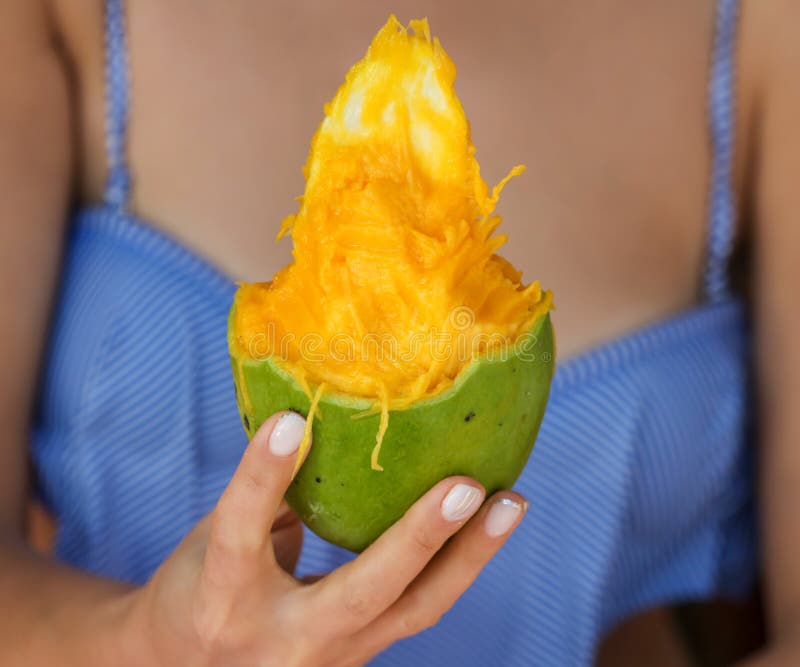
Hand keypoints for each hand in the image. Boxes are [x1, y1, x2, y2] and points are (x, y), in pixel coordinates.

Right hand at [120, 411, 527, 666]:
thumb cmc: (196, 594)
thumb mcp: (209, 543)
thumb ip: (265, 499)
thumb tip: (324, 435)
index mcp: (222, 595)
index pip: (241, 529)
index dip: (264, 475)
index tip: (292, 420)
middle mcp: (281, 637)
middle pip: (362, 591)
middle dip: (420, 538)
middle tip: (467, 486)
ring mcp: (331, 657)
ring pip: (415, 610)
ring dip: (470, 557)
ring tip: (512, 503)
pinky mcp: (361, 657)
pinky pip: (418, 608)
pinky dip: (456, 567)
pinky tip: (486, 527)